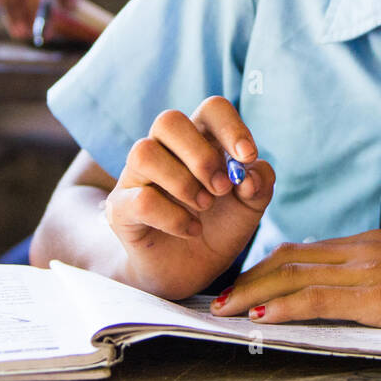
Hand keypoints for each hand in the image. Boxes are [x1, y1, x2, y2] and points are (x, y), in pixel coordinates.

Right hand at [106, 100, 273, 299]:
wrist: (191, 272)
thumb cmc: (219, 227)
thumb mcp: (251, 206)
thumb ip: (260, 184)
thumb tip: (248, 176)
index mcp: (200, 139)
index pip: (212, 109)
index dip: (231, 127)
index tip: (247, 156)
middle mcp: (164, 150)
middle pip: (169, 120)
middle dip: (201, 155)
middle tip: (222, 189)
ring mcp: (137, 177)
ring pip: (144, 152)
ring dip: (183, 183)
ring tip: (204, 206)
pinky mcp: (121, 208)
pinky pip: (139, 199)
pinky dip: (173, 217)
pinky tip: (192, 230)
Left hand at [210, 229, 380, 332]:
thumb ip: (373, 276)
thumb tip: (343, 291)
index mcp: (366, 243)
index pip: (302, 251)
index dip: (265, 265)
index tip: (240, 281)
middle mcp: (360, 250)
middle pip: (289, 259)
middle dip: (248, 277)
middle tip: (218, 296)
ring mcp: (367, 270)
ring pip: (296, 276)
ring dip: (254, 292)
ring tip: (224, 308)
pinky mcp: (377, 295)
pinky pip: (321, 298)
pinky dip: (287, 305)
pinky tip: (263, 313)